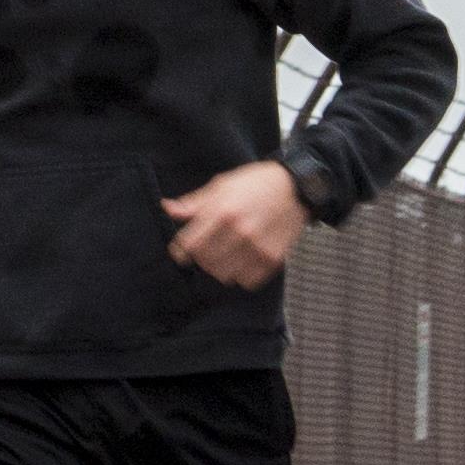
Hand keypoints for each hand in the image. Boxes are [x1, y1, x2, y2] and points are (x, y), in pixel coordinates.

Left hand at [164, 157, 308, 289]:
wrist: (297, 187)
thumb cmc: (256, 183)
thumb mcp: (222, 185)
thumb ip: (194, 202)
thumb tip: (167, 209)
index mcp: (223, 210)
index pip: (189, 244)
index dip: (180, 251)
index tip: (181, 251)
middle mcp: (239, 231)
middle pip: (204, 262)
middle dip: (200, 259)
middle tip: (206, 251)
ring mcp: (257, 247)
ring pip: (224, 275)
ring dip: (220, 268)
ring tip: (225, 256)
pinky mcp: (272, 259)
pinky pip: (247, 281)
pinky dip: (241, 275)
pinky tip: (243, 261)